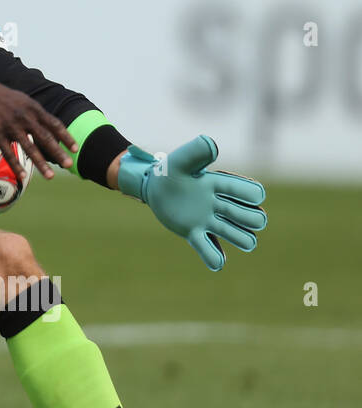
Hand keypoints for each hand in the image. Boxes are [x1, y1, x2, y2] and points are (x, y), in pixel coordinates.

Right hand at [0, 78, 76, 180]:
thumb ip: (34, 113)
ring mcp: (10, 126)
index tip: (75, 148)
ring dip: (41, 163)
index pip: (55, 124)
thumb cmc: (0, 95)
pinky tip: (23, 175)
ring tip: (50, 176)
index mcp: (33, 108)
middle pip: (45, 138)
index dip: (66, 137)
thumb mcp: (22, 100)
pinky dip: (16, 165)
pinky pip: (8, 153)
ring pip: (29, 148)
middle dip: (58, 153)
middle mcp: (25, 117)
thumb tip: (46, 125)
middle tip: (69, 165)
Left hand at [116, 136, 266, 270]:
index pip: (252, 193)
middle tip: (226, 212)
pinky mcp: (195, 233)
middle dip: (249, 219)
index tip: (229, 190)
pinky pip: (211, 251)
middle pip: (255, 218)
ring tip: (220, 230)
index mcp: (221, 185)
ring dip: (240, 239)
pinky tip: (216, 261)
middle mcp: (221, 205)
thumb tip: (214, 146)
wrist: (152, 186)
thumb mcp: (180, 159)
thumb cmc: (170, 170)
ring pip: (242, 237)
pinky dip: (215, 258)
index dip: (251, 195)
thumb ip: (196, 151)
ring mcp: (210, 221)